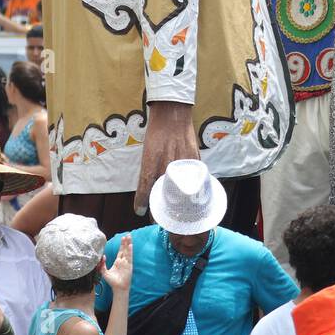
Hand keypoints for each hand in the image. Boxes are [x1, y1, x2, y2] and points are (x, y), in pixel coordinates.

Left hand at [101, 235, 132, 292]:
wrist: (118, 287)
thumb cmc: (112, 281)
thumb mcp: (104, 272)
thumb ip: (102, 265)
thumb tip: (103, 256)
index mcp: (118, 262)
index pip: (120, 251)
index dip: (121, 245)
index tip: (122, 238)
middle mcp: (123, 261)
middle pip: (125, 249)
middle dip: (126, 242)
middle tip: (127, 234)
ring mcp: (126, 262)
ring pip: (128, 251)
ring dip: (128, 244)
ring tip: (129, 237)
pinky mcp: (129, 265)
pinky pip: (129, 257)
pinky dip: (130, 251)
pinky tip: (130, 246)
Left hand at [135, 102, 198, 216]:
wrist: (172, 115)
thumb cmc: (157, 133)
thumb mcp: (148, 152)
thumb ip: (149, 170)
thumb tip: (148, 188)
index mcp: (151, 162)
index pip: (145, 188)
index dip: (143, 203)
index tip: (140, 213)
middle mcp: (165, 165)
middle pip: (162, 193)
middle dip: (161, 208)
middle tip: (160, 218)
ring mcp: (181, 163)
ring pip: (179, 190)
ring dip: (177, 203)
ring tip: (176, 213)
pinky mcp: (194, 160)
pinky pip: (193, 179)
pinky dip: (192, 190)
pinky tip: (191, 198)